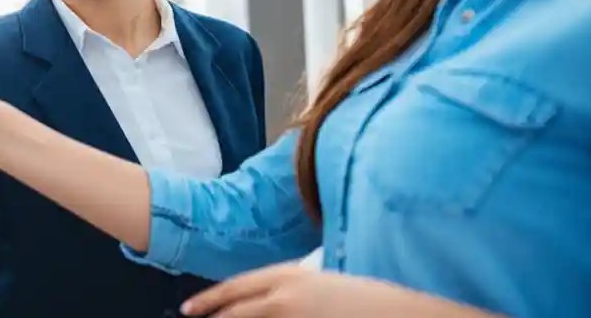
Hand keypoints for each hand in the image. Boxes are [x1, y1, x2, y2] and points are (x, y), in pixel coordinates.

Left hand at [182, 264, 435, 317]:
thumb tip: (264, 302)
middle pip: (235, 310)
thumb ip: (289, 292)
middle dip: (213, 317)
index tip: (190, 309)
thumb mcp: (320, 285)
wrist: (401, 313)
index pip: (237, 288)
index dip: (210, 300)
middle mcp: (285, 295)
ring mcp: (294, 316)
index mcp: (287, 276)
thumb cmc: (364, 300)